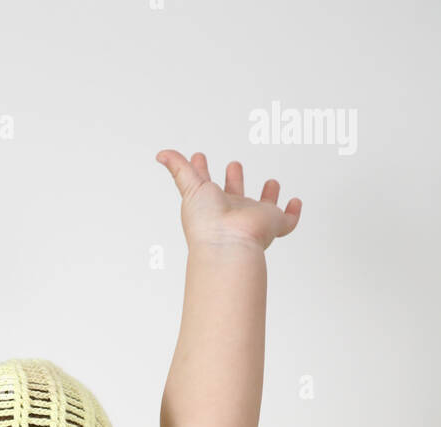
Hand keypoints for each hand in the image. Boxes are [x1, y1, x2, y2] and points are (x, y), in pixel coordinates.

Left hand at [156, 149, 300, 250]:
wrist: (229, 243)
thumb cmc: (207, 222)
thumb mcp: (190, 187)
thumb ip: (179, 168)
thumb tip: (161, 154)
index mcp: (212, 204)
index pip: (205, 185)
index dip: (201, 171)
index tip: (198, 157)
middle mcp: (233, 212)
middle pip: (234, 195)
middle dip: (234, 180)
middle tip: (233, 166)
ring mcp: (253, 220)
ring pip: (262, 208)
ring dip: (267, 196)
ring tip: (271, 183)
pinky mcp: (273, 225)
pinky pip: (287, 221)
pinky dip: (293, 213)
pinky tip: (295, 203)